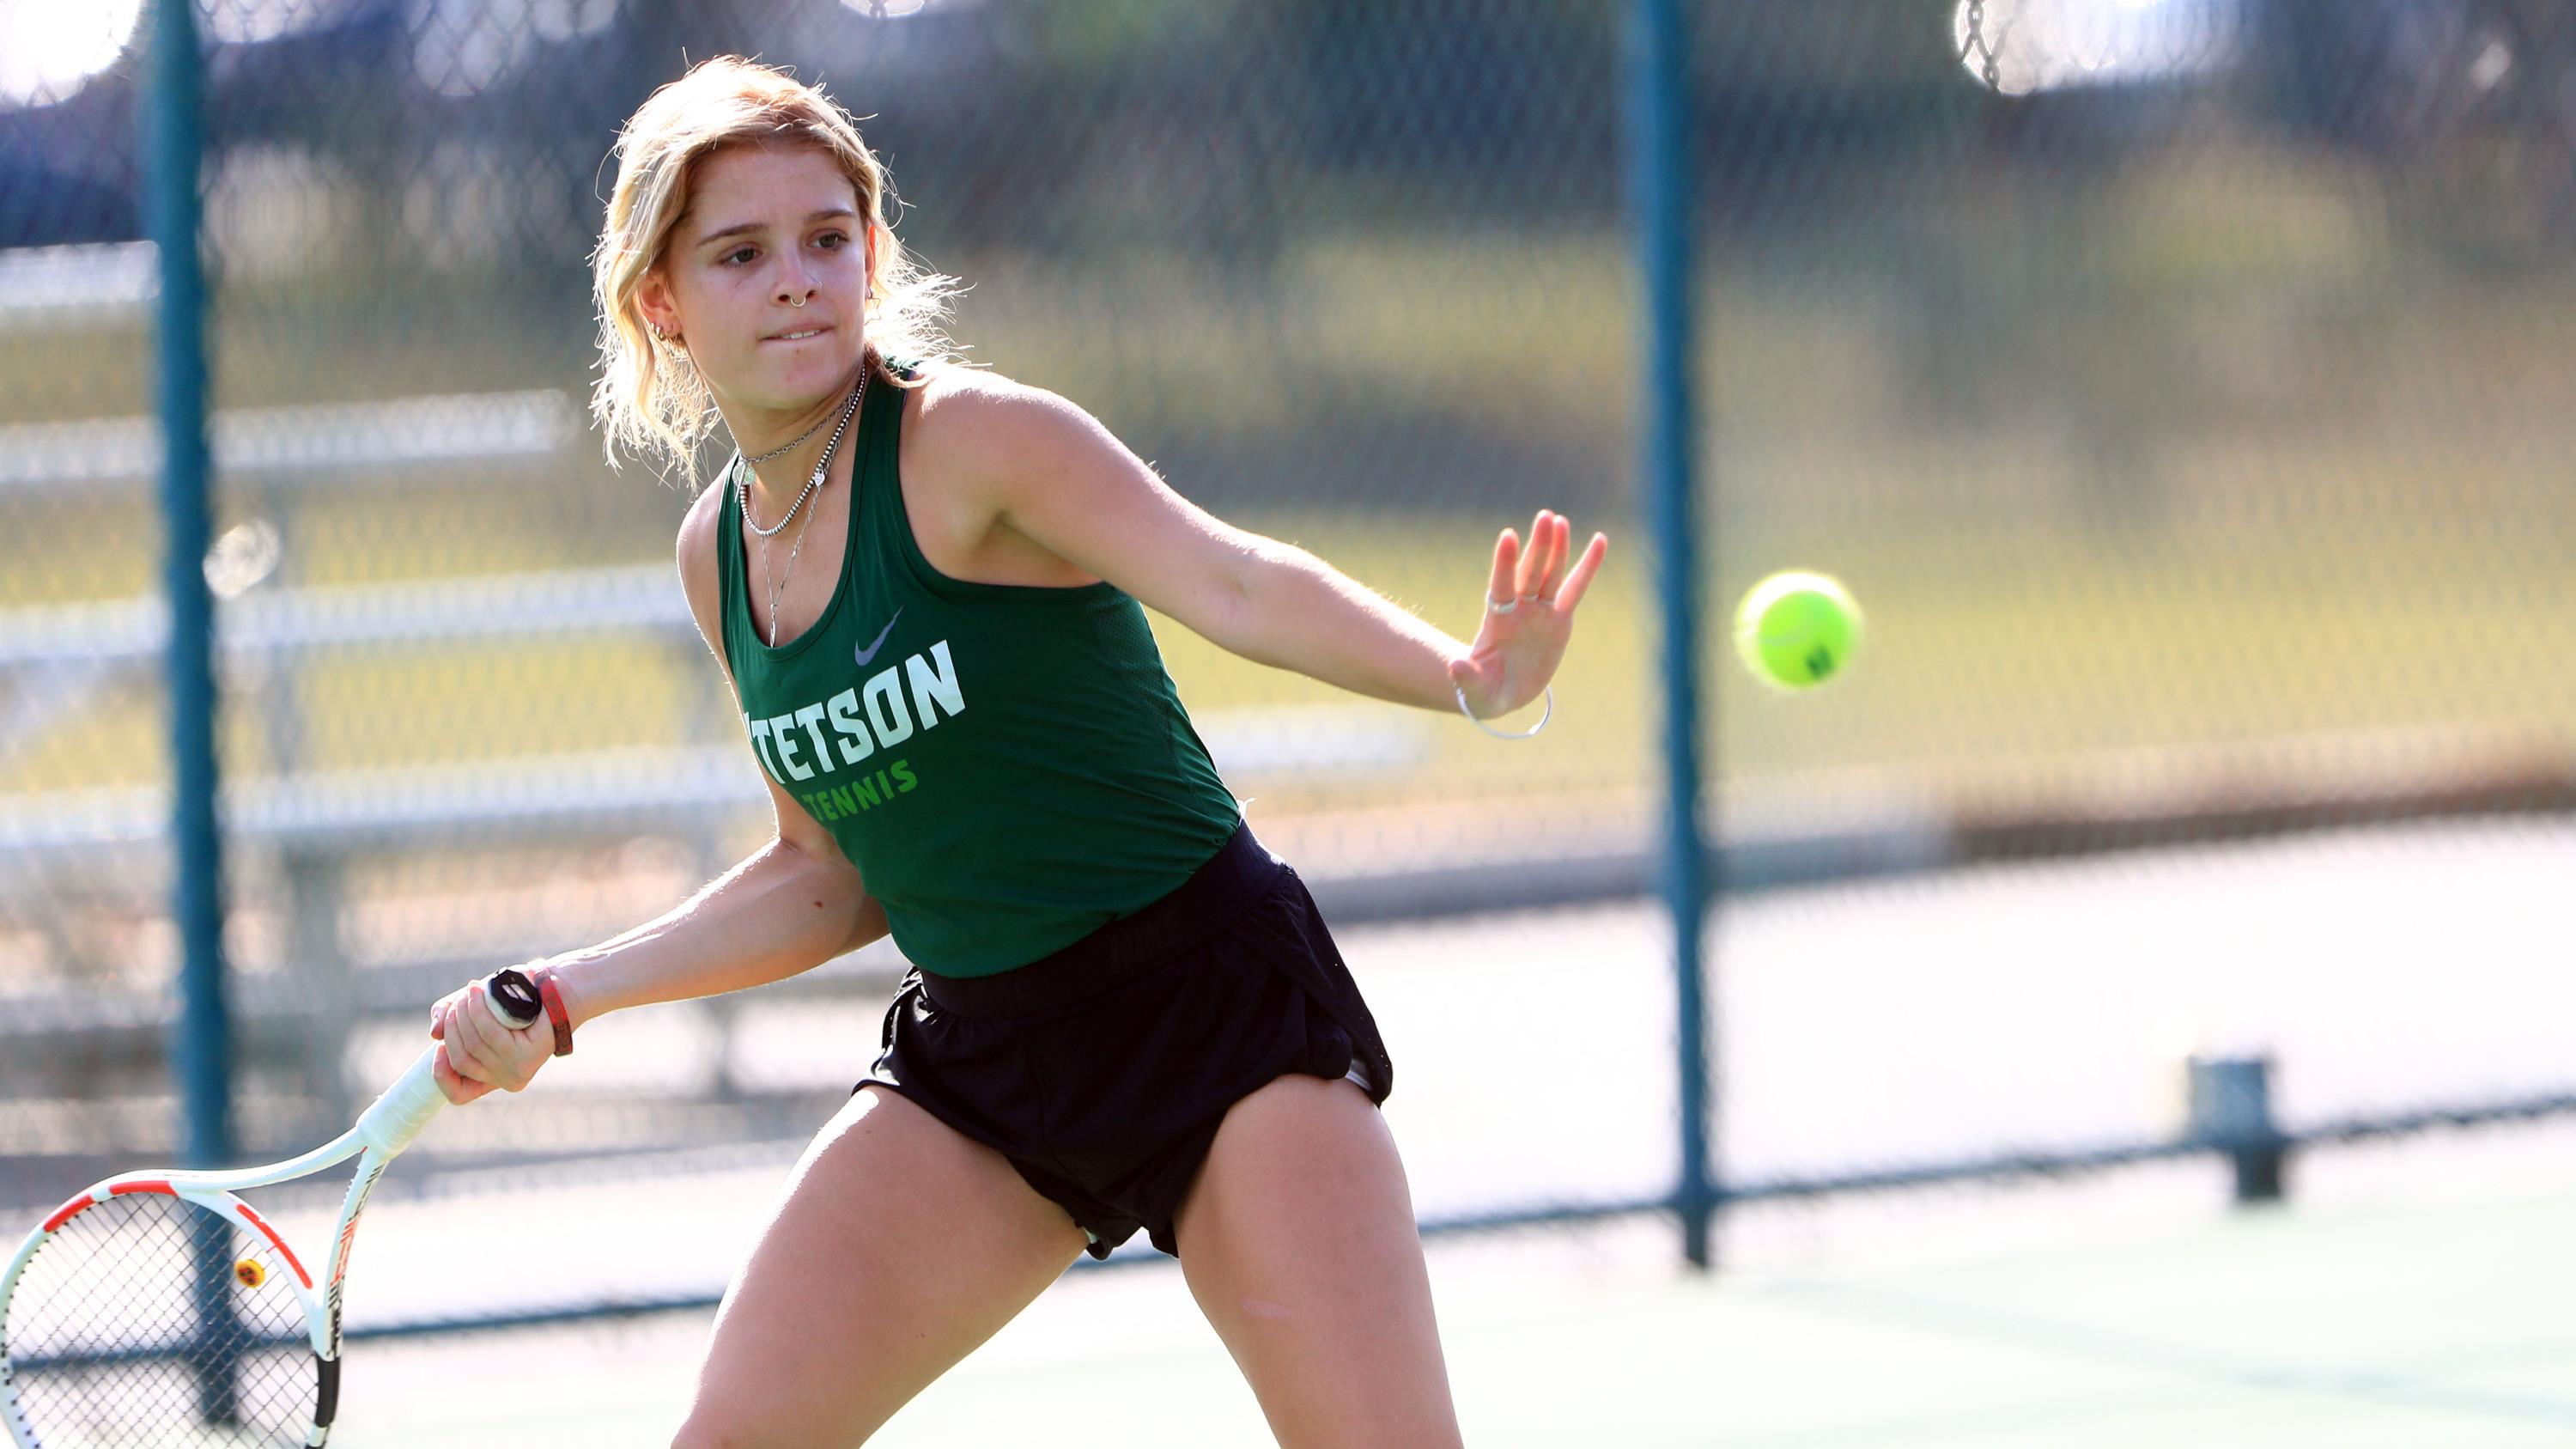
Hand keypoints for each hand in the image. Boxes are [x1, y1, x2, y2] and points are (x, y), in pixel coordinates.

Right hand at [428, 976, 553, 1104]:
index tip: (439, 1046)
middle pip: (461, 1060)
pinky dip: (479, 1011)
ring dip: (464, 1013)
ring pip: (474, 1045)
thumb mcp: (470, 1011)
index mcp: (492, 1079)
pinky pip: (491, 1035)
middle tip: (460, 1000)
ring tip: (471, 990)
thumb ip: (448, 1021)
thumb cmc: (511, 1001)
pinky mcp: (529, 1056)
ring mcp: (518, 1071)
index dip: (440, 1073)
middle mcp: (506, 1081)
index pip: (458, 1095)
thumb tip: (435, 1034)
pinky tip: (478, 992)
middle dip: (453, 1026)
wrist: (552, 987)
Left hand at [1449, 509, 1607, 718]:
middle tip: (1545, 517)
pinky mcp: (1560, 618)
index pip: (1502, 586)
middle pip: (1531, 573)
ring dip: (1556, 548)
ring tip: (1560, 520)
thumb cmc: (1486, 690)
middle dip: (1538, 547)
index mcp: (1498, 622)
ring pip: (1551, 574)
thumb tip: (1453, 667)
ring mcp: (1540, 611)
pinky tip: (1600, 540)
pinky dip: (1588, 566)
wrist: (1504, 690)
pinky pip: (1576, 589)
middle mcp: (1520, 609)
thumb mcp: (1475, 690)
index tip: (1508, 536)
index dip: (1504, 563)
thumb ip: (1466, 678)